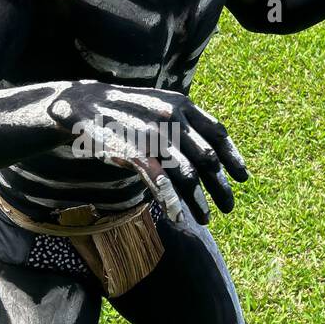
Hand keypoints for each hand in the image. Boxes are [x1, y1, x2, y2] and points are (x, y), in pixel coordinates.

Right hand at [48, 83, 248, 224]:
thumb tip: (207, 151)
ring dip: (199, 200)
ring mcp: (153, 135)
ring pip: (187, 174)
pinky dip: (171, 202)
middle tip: (229, 206)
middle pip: (207, 158)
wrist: (82, 105)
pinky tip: (178, 217)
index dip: (233, 157)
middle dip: (220, 186)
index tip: (242, 178)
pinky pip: (159, 182)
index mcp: (181, 104)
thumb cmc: (123, 110)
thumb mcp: (157, 105)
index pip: (217, 133)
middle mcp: (172, 117)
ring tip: (206, 218)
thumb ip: (181, 123)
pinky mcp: (134, 152)